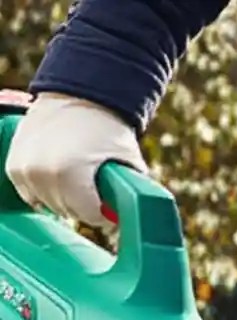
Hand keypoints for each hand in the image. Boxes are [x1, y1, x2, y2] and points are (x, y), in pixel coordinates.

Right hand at [4, 92, 147, 228]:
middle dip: (86, 205)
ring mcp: (24, 170)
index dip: (105, 213)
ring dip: (65, 199)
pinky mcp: (13, 167)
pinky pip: (31, 194)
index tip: (111, 205)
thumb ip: (133, 191)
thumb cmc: (108, 128)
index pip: (89, 214)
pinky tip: (60, 177)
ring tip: (78, 179)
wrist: (77, 96)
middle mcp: (40, 173)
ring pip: (49, 205)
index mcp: (69, 173)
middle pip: (69, 211)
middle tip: (96, 189)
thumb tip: (133, 216)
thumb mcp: (130, 160)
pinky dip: (45, 191)